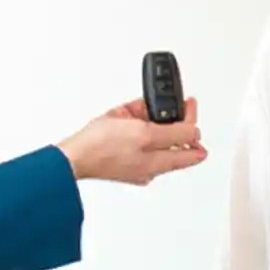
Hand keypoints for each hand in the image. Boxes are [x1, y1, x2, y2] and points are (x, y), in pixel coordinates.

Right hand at [57, 97, 205, 185]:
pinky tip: (122, 115)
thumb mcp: (146, 134)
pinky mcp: (120, 153)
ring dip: (144, 116)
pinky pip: (132, 131)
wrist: (74, 155)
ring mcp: (134, 159)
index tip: (190, 104)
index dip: (193, 122)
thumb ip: (175, 133)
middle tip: (156, 105)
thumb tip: (195, 133)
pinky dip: (130, 119)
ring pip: (150, 131)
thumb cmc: (102, 148)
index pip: (192, 147)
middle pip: (170, 136)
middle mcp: (150, 165)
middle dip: (165, 117)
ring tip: (132, 111)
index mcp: (160, 164)